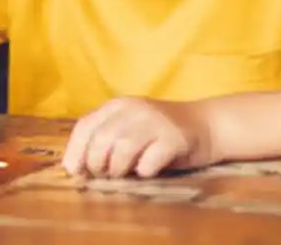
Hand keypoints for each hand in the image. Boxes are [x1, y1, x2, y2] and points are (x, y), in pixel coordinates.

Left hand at [61, 97, 216, 178]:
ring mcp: (156, 121)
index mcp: (117, 105)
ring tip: (122, 174)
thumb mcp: (129, 127)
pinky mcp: (175, 138)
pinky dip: (144, 170)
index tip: (73, 171)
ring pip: (123, 148)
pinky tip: (147, 171)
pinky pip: (150, 160)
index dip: (75, 150)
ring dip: (117, 168)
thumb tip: (74, 166)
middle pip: (102, 139)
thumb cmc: (160, 133)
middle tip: (103, 175)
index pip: (85, 126)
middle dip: (96, 163)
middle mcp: (134, 109)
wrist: (207, 124)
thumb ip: (105, 138)